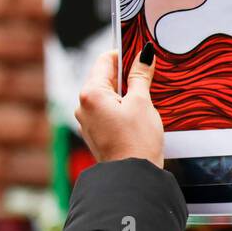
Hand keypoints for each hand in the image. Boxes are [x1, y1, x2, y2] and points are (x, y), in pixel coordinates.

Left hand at [76, 44, 163, 167]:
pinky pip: (107, 111)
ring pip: (107, 96)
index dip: (125, 55)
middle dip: (126, 76)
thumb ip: (140, 76)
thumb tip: (144, 55)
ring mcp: (87, 121)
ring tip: (146, 99)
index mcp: (90, 93)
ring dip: (125, 93)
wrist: (133, 176)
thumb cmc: (137, 140)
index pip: (105, 61)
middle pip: (105, 79)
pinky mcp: (95, 133)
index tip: (142, 55)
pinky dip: (121, 108)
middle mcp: (83, 105)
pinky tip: (137, 116)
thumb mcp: (142, 102)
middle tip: (148, 77)